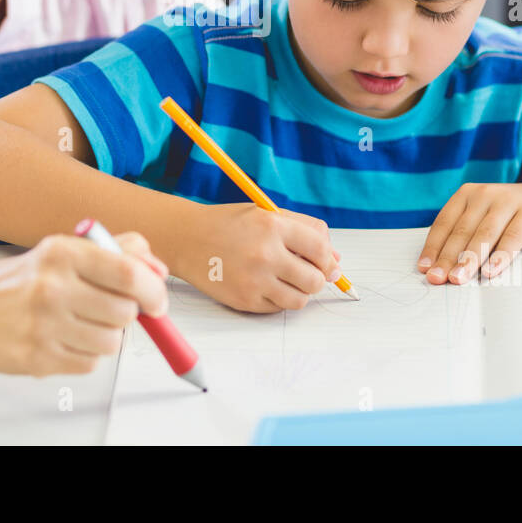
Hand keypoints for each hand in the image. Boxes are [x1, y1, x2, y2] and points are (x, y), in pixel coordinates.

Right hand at [0, 232, 168, 375]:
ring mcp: (42, 326)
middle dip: (126, 314)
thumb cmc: (24, 279)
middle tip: (109, 308)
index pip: (129, 274)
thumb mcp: (66, 250)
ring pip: (111, 342)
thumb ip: (118, 251)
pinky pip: (89, 364)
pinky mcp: (35, 359)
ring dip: (106, 336)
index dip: (153, 290)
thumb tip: (159, 270)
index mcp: (63, 253)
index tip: (156, 300)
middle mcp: (52, 287)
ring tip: (82, 324)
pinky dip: (85, 355)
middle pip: (125, 312)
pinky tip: (65, 339)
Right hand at [182, 203, 340, 312]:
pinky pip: (277, 309)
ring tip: (287, 281)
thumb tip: (335, 259)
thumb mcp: (266, 213)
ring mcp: (254, 280)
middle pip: (315, 279)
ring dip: (300, 292)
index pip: (320, 249)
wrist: (186, 239)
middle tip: (307, 274)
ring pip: (300, 300)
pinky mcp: (244, 300)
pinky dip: (278, 300)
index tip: (329, 265)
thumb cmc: (229, 224)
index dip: (329, 260)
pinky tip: (266, 285)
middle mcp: (265, 254)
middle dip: (317, 278)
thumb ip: (304, 229)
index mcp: (273, 226)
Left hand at [417, 182, 521, 284]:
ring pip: (484, 234)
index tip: (424, 270)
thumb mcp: (486, 218)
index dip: (433, 248)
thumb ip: (467, 235)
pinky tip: (491, 272)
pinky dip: (500, 256)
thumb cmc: (514, 216)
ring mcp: (508, 200)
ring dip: (469, 259)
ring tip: (458, 279)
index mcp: (467, 194)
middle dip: (447, 258)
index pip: (444, 224)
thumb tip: (442, 267)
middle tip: (437, 279)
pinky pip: (513, 237)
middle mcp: (485, 193)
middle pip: (461, 231)